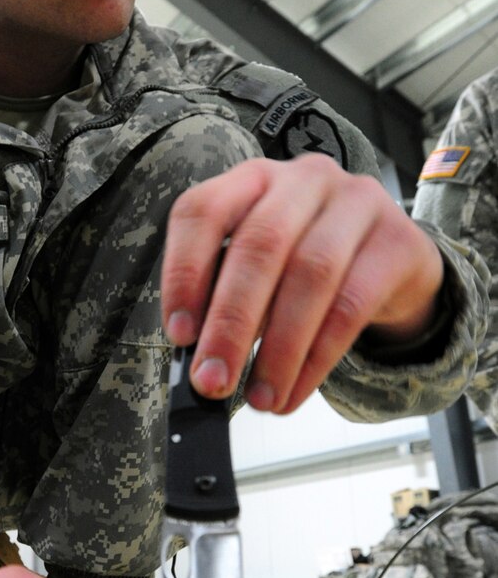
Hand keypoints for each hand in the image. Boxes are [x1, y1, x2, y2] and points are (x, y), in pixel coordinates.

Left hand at [161, 155, 444, 413]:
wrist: (394, 264)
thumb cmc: (306, 267)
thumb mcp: (260, 271)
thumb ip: (224, 301)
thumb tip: (201, 360)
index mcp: (253, 179)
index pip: (204, 211)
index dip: (185, 273)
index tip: (179, 334)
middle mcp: (304, 179)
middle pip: (260, 245)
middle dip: (230, 323)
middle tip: (213, 380)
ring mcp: (356, 201)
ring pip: (310, 275)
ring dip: (277, 349)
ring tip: (259, 399)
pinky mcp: (398, 240)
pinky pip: (352, 305)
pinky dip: (317, 357)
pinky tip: (294, 391)